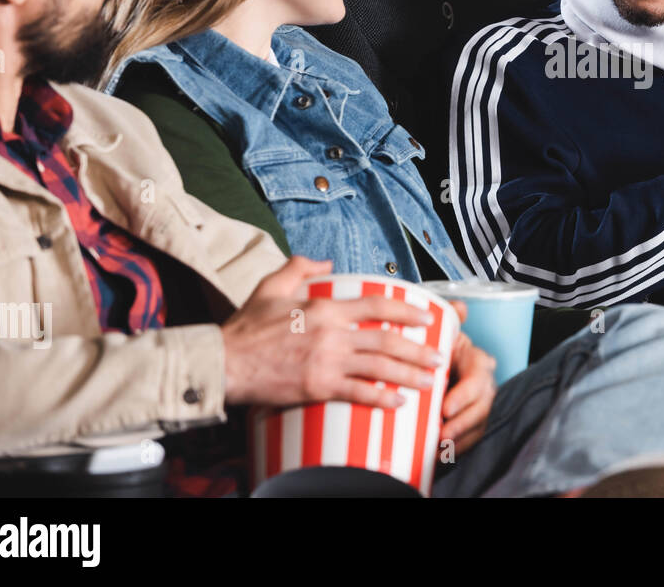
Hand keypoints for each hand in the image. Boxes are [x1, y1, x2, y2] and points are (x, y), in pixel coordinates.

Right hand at [221, 256, 447, 407]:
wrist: (224, 362)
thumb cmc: (246, 326)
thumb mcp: (271, 286)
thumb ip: (300, 267)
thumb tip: (326, 262)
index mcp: (326, 308)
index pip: (377, 304)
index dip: (407, 310)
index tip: (428, 317)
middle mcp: (332, 334)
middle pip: (386, 340)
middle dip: (418, 349)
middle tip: (440, 357)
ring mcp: (326, 362)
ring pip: (378, 368)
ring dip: (409, 374)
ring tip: (429, 381)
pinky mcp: (317, 387)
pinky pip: (357, 393)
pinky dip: (381, 397)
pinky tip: (398, 402)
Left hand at [440, 300, 496, 455]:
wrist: (433, 369)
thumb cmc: (437, 351)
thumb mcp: (441, 334)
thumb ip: (449, 320)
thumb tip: (459, 307)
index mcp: (477, 360)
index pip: (478, 376)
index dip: (464, 394)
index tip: (444, 408)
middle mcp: (485, 383)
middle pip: (483, 405)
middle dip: (463, 422)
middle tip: (441, 434)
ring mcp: (483, 404)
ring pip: (481, 424)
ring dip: (462, 438)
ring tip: (439, 449)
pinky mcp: (476, 422)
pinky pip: (475, 438)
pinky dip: (460, 448)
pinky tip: (442, 456)